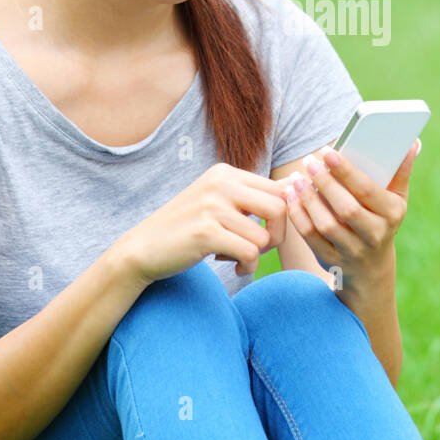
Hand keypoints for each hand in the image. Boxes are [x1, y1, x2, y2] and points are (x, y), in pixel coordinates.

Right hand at [120, 163, 290, 284]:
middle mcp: (220, 183)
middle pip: (281, 208)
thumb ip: (253, 195)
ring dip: (256, 255)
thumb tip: (296, 185)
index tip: (267, 233)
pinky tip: (233, 267)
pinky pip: (250, 253)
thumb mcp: (218, 202)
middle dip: (277, 236)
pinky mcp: (206, 232)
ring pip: (264, 236)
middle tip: (258, 248)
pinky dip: (248, 266)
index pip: (279, 190)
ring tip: (235, 257)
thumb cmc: (186, 228)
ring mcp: (212, 206)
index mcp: (226, 172)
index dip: (283, 217)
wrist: (143, 248)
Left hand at [285, 139, 420, 288]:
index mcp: (392, 214)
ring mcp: (352, 250)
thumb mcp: (396, 200)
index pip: (367, 190)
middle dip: (324, 182)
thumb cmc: (382, 221)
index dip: (346, 171)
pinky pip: (310, 236)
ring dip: (308, 199)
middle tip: (309, 161)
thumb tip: (413, 143)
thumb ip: (401, 171)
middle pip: (346, 208)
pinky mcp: (331, 259)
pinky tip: (291, 196)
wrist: (371, 268)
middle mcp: (374, 235)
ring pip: (326, 224)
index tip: (327, 152)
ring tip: (296, 178)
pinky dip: (298, 215)